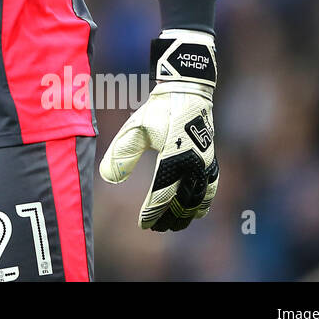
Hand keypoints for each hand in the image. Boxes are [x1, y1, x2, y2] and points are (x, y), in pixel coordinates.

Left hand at [99, 30, 218, 231]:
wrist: (187, 91)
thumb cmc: (158, 110)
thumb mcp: (135, 129)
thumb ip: (121, 154)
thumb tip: (107, 178)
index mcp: (174, 156)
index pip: (162, 194)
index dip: (153, 212)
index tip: (143, 224)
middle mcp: (194, 163)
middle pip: (182, 201)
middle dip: (169, 217)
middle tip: (156, 228)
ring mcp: (206, 162)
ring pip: (199, 198)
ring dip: (187, 213)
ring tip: (176, 224)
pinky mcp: (211, 158)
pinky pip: (211, 187)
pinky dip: (204, 201)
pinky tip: (197, 210)